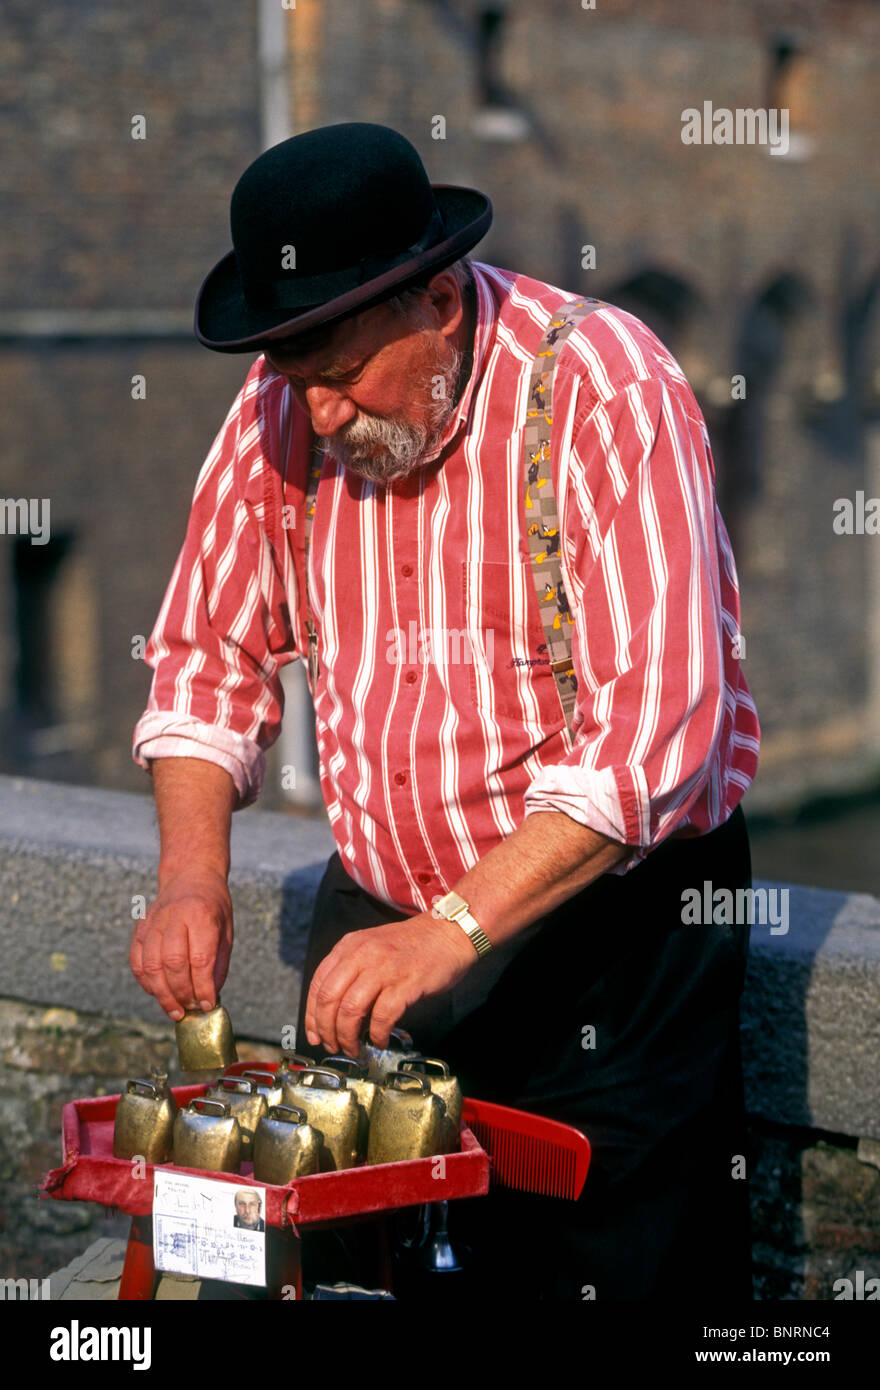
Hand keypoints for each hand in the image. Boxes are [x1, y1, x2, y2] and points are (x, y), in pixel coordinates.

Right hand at [129, 868, 233, 1019]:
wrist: (191, 875)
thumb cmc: (213, 906)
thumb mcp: (226, 931)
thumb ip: (218, 964)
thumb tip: (209, 998)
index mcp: (201, 915)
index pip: (200, 958)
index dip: (203, 986)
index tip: (208, 1004)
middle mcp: (174, 917)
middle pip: (172, 963)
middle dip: (181, 993)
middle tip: (190, 1009)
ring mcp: (154, 921)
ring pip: (151, 965)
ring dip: (162, 993)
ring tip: (174, 1010)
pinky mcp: (140, 927)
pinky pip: (136, 960)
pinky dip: (145, 981)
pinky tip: (156, 992)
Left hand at [304, 914, 476, 1055]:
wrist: (449, 932)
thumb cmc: (413, 945)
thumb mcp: (373, 947)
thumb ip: (353, 969)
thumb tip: (335, 1010)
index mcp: (350, 946)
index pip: (318, 984)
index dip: (312, 1015)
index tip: (315, 1034)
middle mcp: (362, 954)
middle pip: (329, 999)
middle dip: (326, 1030)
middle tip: (332, 1046)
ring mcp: (384, 968)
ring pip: (350, 1010)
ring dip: (347, 1036)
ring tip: (354, 1048)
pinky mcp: (405, 983)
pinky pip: (381, 1017)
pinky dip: (376, 1034)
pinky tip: (380, 1040)